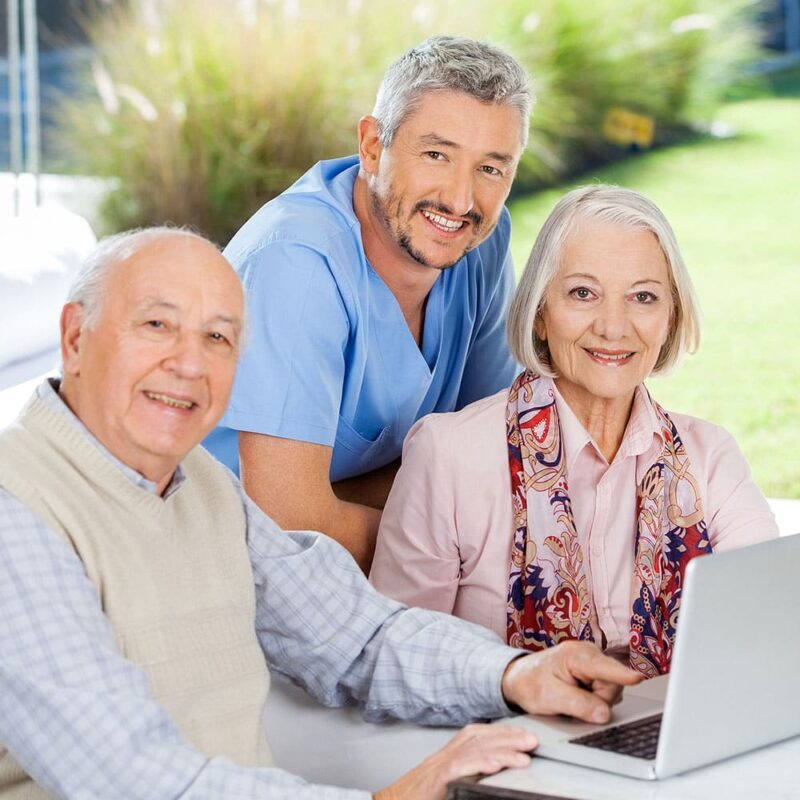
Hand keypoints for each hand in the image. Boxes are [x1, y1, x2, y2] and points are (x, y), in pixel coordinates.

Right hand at [373, 723, 536, 799]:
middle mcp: (451, 750)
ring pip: (476, 750)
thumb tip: (503, 761)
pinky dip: (478, 764)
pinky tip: (495, 766)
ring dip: (501, 751)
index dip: (507, 734)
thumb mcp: (457, 773)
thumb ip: (476, 765)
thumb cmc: (428, 791)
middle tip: (532, 741)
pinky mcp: (440, 776)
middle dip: (509, 739)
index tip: (528, 737)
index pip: (485, 734)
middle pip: (484, 738)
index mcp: (457, 748)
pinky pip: (461, 767)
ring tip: (522, 757)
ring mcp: (444, 762)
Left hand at [501, 641, 642, 723]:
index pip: (604, 667)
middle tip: (573, 701)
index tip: (638, 678)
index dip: (622, 675)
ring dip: (595, 701)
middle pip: (613, 686)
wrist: (521, 678)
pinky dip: (593, 698)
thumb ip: (578, 705)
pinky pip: (606, 692)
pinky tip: (578, 695)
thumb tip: (604, 713)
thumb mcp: (550, 697)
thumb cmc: (531, 683)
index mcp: (576, 655)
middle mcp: (589, 654)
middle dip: (598, 701)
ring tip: (572, 695)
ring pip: (611, 691)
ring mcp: (594, 663)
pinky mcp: (596, 672)